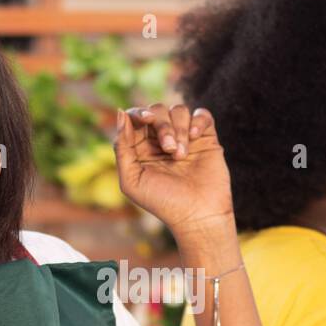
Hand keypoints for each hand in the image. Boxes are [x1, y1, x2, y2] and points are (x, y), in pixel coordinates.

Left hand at [113, 104, 234, 238]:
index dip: (139, 113)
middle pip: (158, 110)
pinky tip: (196, 137)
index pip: (136, 118)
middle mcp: (161, 140)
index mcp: (140, 148)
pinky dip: (198, 121)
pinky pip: (202, 114)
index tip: (146, 120)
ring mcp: (184, 138)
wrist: (198, 215)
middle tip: (169, 150)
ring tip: (181, 155)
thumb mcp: (131, 180)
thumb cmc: (163, 203)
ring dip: (179, 129)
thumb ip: (121, 148)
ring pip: (179, 110)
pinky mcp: (205, 138)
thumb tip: (120, 113)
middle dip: (162, 125)